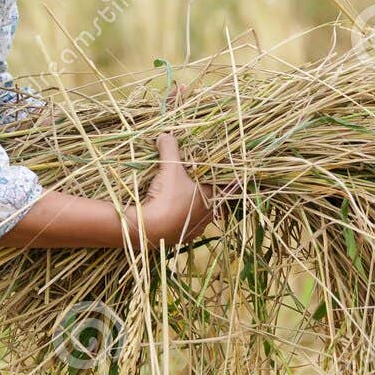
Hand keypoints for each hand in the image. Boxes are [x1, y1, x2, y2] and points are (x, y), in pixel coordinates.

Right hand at [138, 132, 219, 248]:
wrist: (150, 229)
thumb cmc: (167, 196)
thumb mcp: (169, 168)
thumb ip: (169, 149)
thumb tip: (165, 135)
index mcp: (211, 197)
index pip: (224, 186)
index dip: (220, 178)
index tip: (215, 172)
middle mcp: (207, 215)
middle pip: (211, 201)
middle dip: (204, 191)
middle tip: (194, 182)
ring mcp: (195, 229)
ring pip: (199, 215)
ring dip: (192, 207)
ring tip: (182, 197)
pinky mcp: (182, 239)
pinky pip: (186, 227)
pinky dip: (181, 220)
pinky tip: (172, 214)